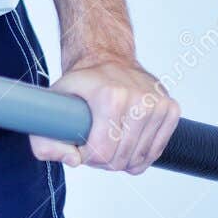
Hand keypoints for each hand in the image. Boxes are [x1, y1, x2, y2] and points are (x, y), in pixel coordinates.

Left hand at [28, 57, 180, 173]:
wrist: (108, 56)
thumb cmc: (83, 80)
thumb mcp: (55, 100)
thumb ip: (46, 138)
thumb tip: (72, 161)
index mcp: (112, 96)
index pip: (103, 151)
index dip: (88, 157)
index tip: (81, 148)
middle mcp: (140, 99)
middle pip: (121, 158)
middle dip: (104, 160)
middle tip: (94, 146)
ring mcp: (158, 104)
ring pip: (140, 159)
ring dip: (122, 160)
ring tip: (110, 142)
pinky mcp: (171, 108)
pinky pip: (156, 152)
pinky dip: (140, 156)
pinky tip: (127, 143)